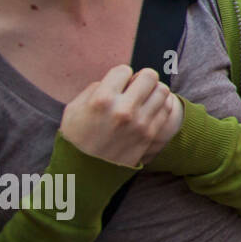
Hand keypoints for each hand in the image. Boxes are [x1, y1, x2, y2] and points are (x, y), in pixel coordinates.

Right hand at [59, 65, 180, 167]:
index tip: (118, 85)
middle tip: (135, 88)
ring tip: (143, 99)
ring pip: (162, 91)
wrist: (86, 171)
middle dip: (142, 79)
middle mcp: (123, 110)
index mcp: (101, 100)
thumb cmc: (77, 137)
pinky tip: (149, 110)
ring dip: (153, 92)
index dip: (121, 76)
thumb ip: (96, 89)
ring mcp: (140, 123)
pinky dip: (160, 105)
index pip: (124, 70)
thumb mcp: (74, 109)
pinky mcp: (150, 134)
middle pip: (150, 76)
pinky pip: (166, 109)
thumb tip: (118, 79)